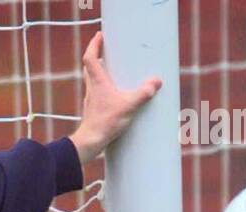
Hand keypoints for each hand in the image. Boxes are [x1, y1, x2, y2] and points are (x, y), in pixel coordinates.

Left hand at [69, 31, 161, 163]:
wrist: (90, 142)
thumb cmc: (104, 123)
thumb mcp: (127, 106)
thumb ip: (143, 93)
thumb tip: (156, 82)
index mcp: (97, 82)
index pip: (90, 57)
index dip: (94, 44)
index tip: (100, 36)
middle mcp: (92, 88)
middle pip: (89, 67)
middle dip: (97, 55)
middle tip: (106, 49)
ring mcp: (91, 100)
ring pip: (92, 80)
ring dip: (100, 72)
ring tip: (112, 69)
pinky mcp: (94, 110)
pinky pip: (97, 94)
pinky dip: (103, 88)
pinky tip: (113, 94)